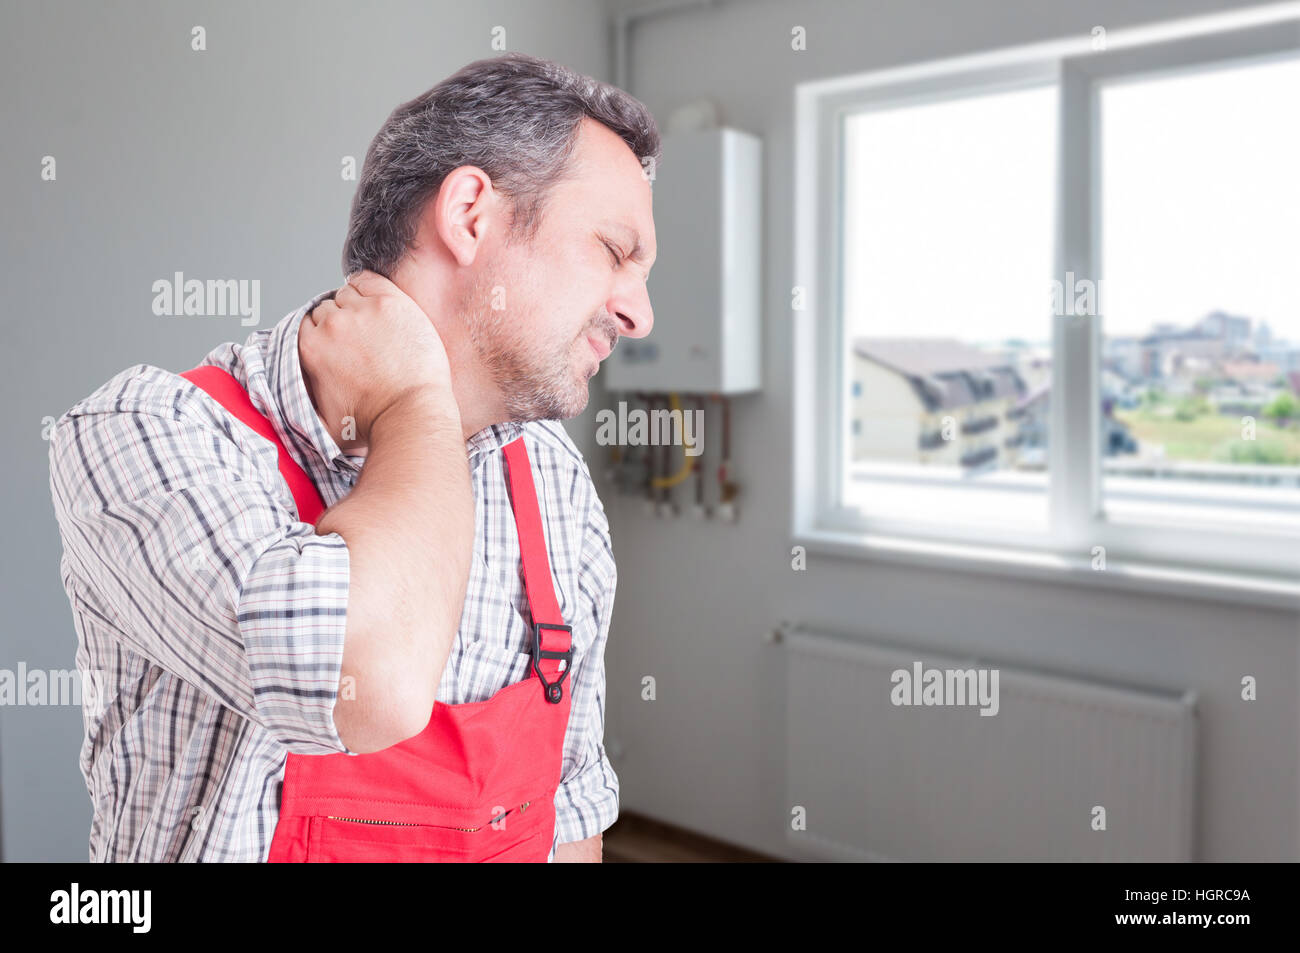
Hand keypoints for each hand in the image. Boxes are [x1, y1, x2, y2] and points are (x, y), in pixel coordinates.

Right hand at [299, 270, 454, 446]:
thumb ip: (298, 405)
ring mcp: (362, 311)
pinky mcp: (390, 302)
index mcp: (310, 348)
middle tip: (360, 341)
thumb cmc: (371, 422)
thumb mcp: (319, 422)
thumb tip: (281, 405)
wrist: (410, 414)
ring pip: (347, 293)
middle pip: (326, 308)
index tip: (337, 343)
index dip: (322, 333)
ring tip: (373, 327)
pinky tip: (379, 303)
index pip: (306, 324)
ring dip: (356, 304)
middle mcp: (331, 325)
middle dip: (339, 322)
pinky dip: (369, 286)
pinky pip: (369, 279)